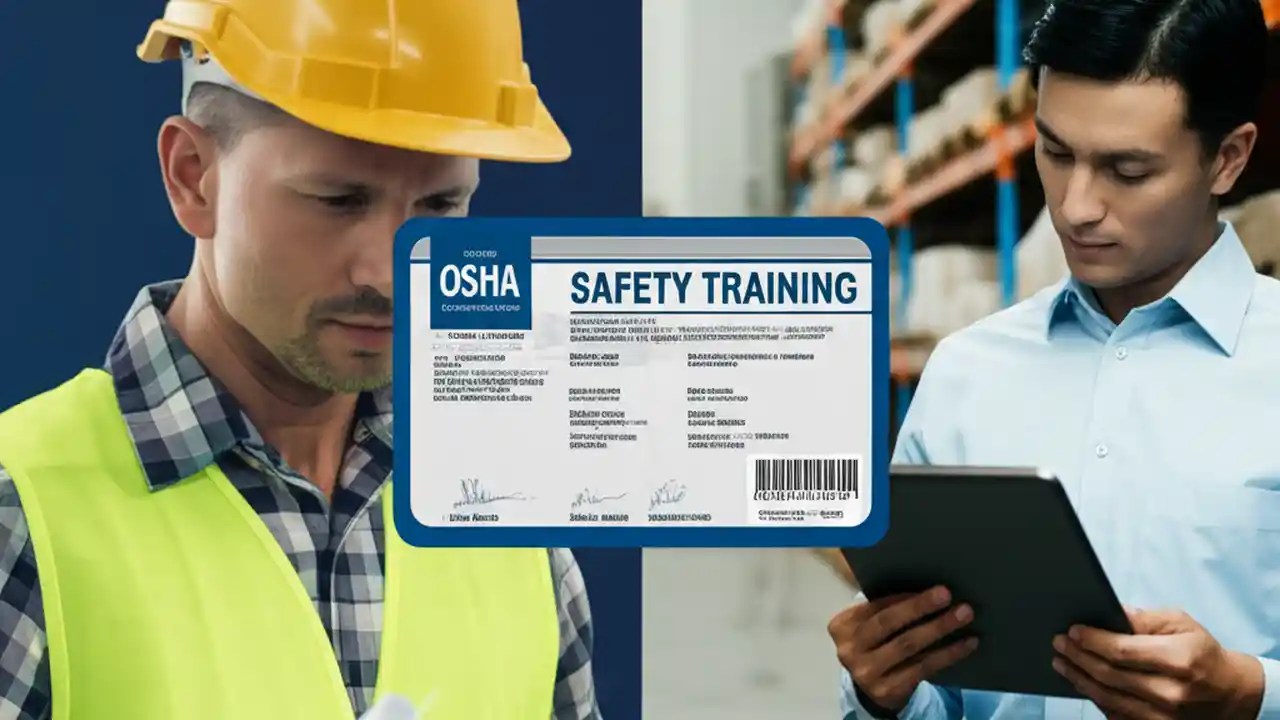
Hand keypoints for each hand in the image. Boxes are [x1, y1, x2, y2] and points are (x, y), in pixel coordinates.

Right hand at [829, 585, 978, 713]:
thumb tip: (926, 588)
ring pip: (908, 645)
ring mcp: (865, 673)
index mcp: (841, 626)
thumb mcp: (869, 625)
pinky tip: (966, 643)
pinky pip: (923, 667)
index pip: (875, 606)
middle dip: (920, 607)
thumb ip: (884, 609)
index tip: (933, 587)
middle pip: (888, 623)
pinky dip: (948, 654)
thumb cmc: (876, 643)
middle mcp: (848, 650)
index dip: (905, 597)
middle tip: (948, 595)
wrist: (872, 687)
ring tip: (963, 615)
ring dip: (939, 628)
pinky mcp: (887, 691)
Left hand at [1052, 607, 1263, 718]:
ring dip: (1079, 679)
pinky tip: (1082, 682)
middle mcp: (1171, 693)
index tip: (1072, 631)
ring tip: (1062, 662)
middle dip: (1078, 657)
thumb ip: (1143, 618)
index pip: (1122, 651)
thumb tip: (1109, 612)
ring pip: (1108, 698)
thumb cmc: (1202, 653)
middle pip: (1110, 675)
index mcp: (1179, 661)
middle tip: (1059, 644)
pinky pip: (1116, 715)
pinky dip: (1095, 698)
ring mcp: (1163, 718)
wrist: (1231, 694)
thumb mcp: (1181, 624)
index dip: (1092, 641)